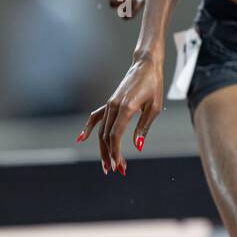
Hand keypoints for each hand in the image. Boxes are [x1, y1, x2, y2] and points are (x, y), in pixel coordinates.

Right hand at [77, 56, 162, 174]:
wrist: (145, 65)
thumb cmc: (153, 85)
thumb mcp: (155, 107)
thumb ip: (144, 127)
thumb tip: (138, 146)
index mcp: (126, 107)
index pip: (115, 135)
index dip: (116, 152)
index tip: (119, 165)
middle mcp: (113, 106)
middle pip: (106, 136)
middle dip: (110, 155)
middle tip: (116, 171)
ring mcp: (109, 104)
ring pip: (102, 130)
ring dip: (104, 148)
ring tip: (107, 165)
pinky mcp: (110, 103)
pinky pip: (96, 117)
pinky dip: (89, 128)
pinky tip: (82, 138)